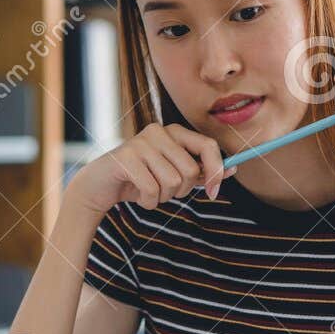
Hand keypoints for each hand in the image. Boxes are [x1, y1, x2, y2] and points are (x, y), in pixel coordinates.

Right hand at [66, 123, 231, 216]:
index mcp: (174, 131)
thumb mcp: (173, 174)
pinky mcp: (126, 158)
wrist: (101, 185)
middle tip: (164, 190)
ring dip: (162, 197)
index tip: (214, 192)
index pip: (208, 146)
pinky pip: (151, 190)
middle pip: (191, 170)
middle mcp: (159, 131)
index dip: (216, 171)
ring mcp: (141, 143)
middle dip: (181, 190)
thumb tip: (233, 170)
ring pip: (172, 182)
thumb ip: (201, 171)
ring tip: (148, 191)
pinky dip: (148, 202)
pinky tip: (137, 196)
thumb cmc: (140, 179)